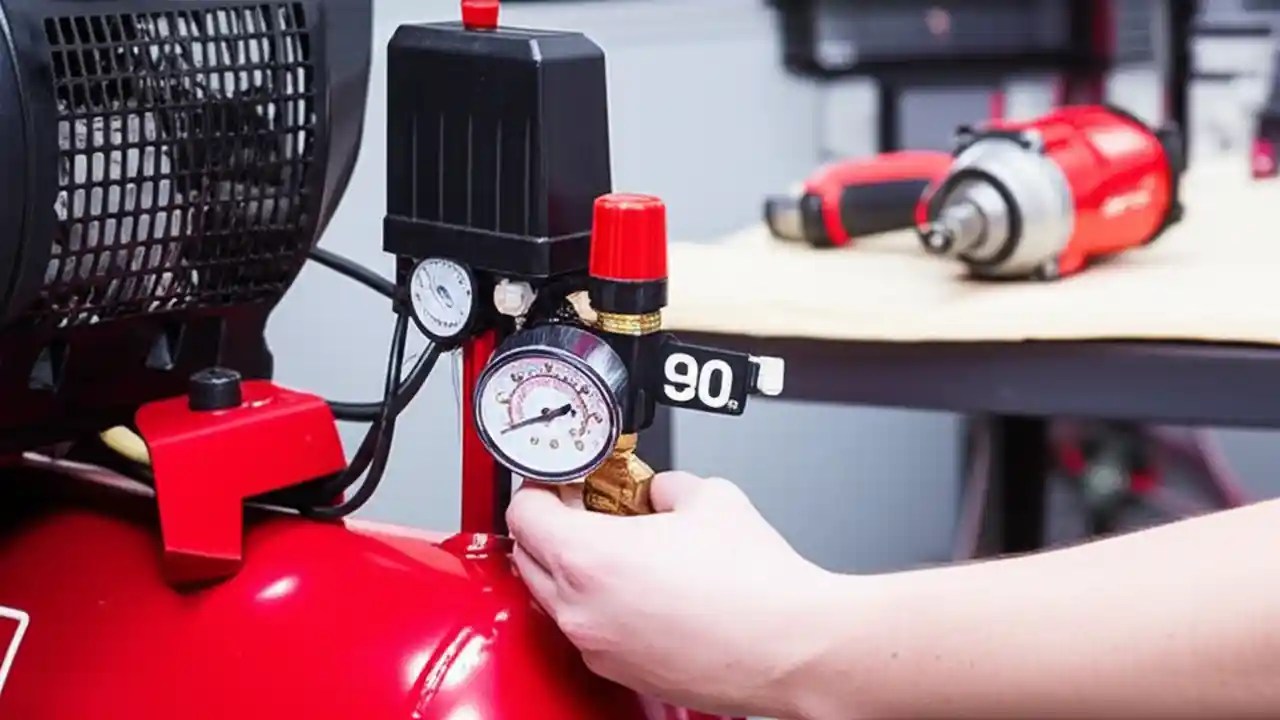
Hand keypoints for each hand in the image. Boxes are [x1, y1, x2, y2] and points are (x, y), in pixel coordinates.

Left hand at [506, 472, 845, 717]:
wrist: (793, 647)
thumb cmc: (755, 584)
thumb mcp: (709, 496)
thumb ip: (666, 484)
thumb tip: (659, 491)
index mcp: (588, 559)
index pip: (523, 511)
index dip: (541, 486)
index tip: (563, 480)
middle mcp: (580, 610)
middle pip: (528, 555)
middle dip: (552, 525)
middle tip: (589, 505)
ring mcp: (597, 647)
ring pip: (555, 597)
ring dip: (574, 567)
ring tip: (623, 547)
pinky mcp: (621, 672)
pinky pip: (590, 628)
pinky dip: (602, 604)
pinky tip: (646, 588)